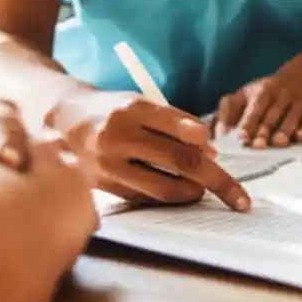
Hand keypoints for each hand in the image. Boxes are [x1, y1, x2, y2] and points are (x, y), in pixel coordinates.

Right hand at [48, 90, 249, 209]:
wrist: (62, 124)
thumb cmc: (114, 112)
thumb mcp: (141, 104)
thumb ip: (174, 124)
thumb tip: (209, 151)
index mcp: (132, 109)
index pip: (176, 125)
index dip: (202, 139)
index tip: (219, 153)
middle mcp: (119, 137)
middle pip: (180, 161)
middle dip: (216, 180)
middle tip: (239, 197)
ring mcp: (110, 165)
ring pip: (165, 188)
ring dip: (193, 192)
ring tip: (203, 190)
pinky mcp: (105, 187)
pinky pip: (148, 197)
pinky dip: (169, 196)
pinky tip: (177, 191)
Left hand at [215, 70, 301, 148]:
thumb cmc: (267, 92)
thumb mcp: (246, 94)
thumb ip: (229, 111)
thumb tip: (218, 133)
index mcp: (264, 91)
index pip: (255, 108)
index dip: (248, 123)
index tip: (242, 138)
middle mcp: (283, 94)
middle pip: (273, 114)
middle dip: (265, 129)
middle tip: (258, 145)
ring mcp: (301, 101)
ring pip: (293, 116)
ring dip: (285, 129)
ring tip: (278, 143)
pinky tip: (300, 138)